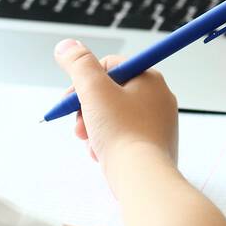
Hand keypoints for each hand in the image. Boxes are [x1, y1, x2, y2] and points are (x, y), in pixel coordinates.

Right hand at [53, 40, 177, 184]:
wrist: (144, 179)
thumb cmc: (121, 132)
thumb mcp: (93, 90)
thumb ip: (78, 64)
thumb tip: (66, 46)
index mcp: (150, 79)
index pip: (111, 66)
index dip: (85, 81)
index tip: (71, 100)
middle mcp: (159, 99)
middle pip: (111, 94)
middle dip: (87, 109)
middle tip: (78, 126)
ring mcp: (159, 125)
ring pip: (114, 118)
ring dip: (94, 129)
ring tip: (90, 144)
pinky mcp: (154, 147)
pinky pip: (124, 138)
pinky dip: (108, 144)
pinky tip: (101, 155)